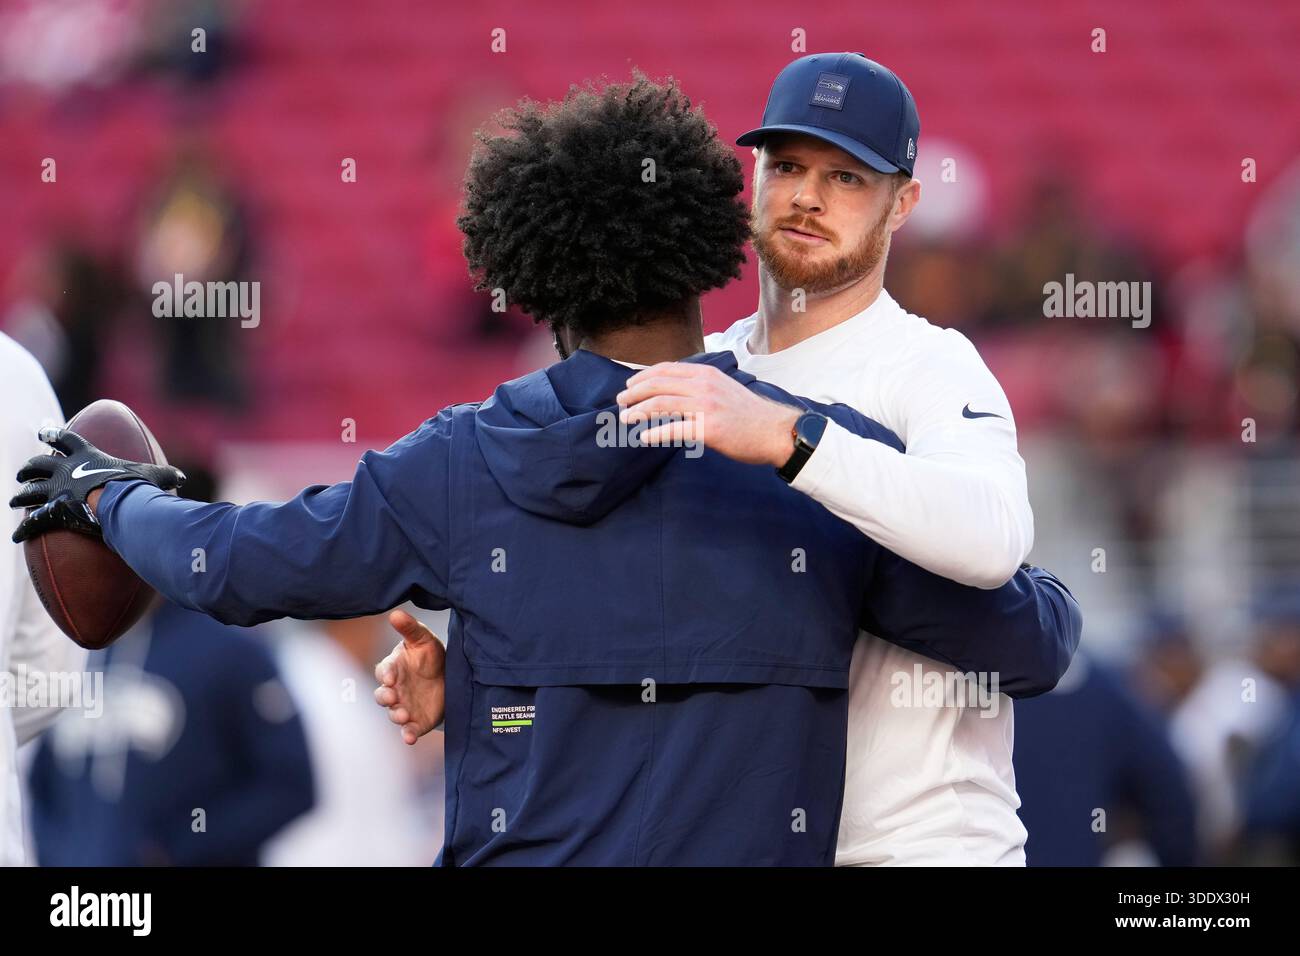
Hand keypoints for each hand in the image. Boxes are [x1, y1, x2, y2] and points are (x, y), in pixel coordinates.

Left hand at [8, 427, 185, 542]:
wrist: (118, 501)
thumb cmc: (134, 486)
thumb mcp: (152, 475)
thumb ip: (164, 475)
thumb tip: (180, 478)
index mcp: (85, 456)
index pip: (66, 439)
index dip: (54, 435)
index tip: (44, 432)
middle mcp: (65, 470)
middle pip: (39, 465)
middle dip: (29, 469)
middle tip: (22, 473)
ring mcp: (56, 490)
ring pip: (30, 491)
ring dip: (21, 496)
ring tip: (14, 501)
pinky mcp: (53, 511)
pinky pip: (33, 522)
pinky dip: (24, 530)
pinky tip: (16, 537)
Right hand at [373, 609, 445, 744]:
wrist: (449, 676)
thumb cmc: (430, 655)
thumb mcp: (423, 639)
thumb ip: (410, 628)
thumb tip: (395, 613)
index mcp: (393, 668)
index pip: (383, 671)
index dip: (386, 673)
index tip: (390, 676)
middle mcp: (395, 689)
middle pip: (382, 695)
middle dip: (385, 697)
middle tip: (392, 696)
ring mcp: (404, 706)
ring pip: (393, 714)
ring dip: (396, 716)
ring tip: (403, 715)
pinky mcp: (416, 721)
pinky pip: (408, 730)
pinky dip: (407, 735)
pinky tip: (410, 738)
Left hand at [617, 362, 800, 465]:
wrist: (774, 431)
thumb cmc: (748, 414)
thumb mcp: (724, 388)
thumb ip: (701, 386)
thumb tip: (674, 391)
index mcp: (706, 374)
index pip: (666, 369)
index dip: (643, 377)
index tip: (629, 386)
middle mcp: (704, 386)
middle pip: (658, 384)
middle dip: (634, 393)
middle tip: (620, 402)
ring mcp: (706, 407)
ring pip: (661, 404)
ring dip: (638, 411)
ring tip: (626, 419)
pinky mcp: (708, 429)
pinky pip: (674, 429)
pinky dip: (655, 433)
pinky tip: (645, 438)